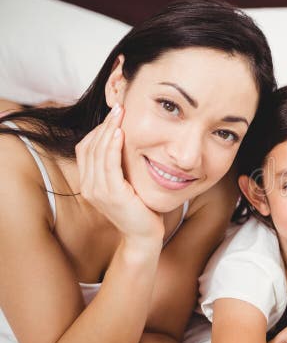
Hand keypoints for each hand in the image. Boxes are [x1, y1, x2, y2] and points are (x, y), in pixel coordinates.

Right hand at [75, 104, 163, 245]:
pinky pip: (108, 165)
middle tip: (119, 107)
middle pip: (90, 146)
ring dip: (109, 130)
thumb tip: (125, 140)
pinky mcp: (111, 195)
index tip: (115, 114)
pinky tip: (120, 133)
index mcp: (89, 182)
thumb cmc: (140, 207)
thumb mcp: (126, 183)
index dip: (98, 129)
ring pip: (98, 152)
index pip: (85, 148)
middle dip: (104, 124)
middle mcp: (88, 186)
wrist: (144, 235)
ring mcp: (97, 191)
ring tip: (120, 114)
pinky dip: (112, 147)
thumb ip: (120, 166)